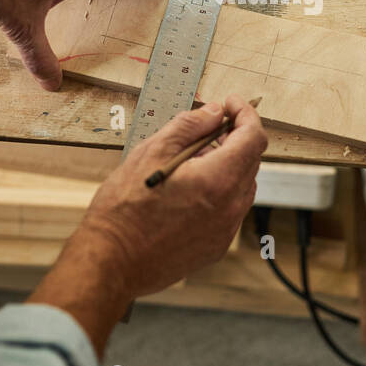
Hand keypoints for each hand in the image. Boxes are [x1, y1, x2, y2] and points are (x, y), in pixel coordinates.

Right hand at [74, 95, 266, 298]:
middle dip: (235, 137)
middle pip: (251, 161)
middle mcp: (230, 208)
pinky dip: (220, 191)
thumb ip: (190, 126)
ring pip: (242, 185)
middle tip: (206, 128)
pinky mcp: (216, 246)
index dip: (246, 114)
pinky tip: (189, 190)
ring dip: (227, 165)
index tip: (231, 104)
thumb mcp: (152, 152)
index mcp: (219, 180)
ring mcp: (226, 230)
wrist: (111, 261)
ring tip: (191, 160)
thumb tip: (215, 112)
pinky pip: (230, 210)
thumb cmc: (125, 208)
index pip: (254, 138)